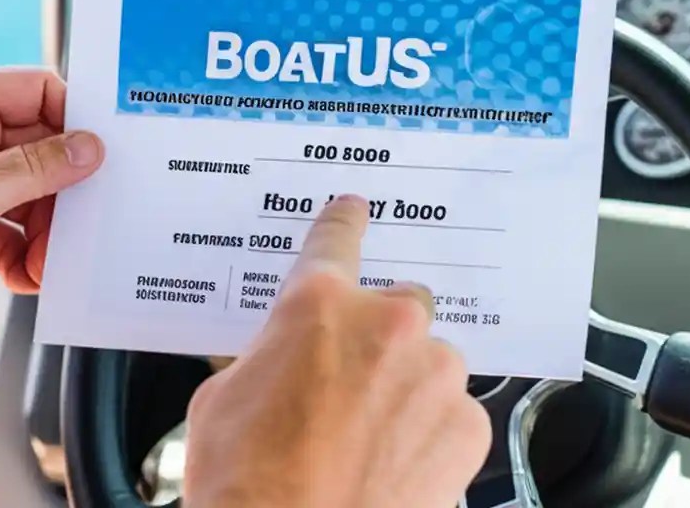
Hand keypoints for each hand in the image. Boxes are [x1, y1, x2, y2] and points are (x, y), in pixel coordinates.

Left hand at [0, 68, 103, 339]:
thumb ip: (33, 169)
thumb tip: (88, 148)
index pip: (40, 93)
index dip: (78, 122)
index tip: (106, 158)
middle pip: (43, 151)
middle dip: (67, 191)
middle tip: (85, 225)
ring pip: (30, 197)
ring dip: (48, 232)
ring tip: (51, 262)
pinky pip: (9, 233)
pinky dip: (23, 257)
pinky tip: (27, 278)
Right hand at [182, 195, 491, 506]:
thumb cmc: (246, 480)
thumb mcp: (224, 398)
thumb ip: (267, 357)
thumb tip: (278, 360)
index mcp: (317, 306)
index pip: (336, 241)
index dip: (344, 223)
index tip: (356, 209)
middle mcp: (386, 326)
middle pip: (401, 303)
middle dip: (380, 333)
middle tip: (349, 380)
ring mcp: (433, 376)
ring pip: (429, 361)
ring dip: (406, 385)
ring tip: (367, 437)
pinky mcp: (465, 427)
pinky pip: (451, 412)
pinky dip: (429, 431)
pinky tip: (394, 463)